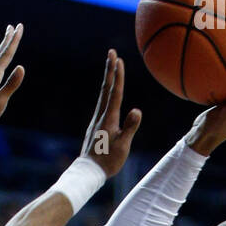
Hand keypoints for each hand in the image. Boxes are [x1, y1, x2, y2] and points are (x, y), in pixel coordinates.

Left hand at [81, 50, 140, 176]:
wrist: (88, 173)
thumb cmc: (107, 162)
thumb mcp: (122, 146)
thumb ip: (130, 127)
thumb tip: (137, 110)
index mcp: (108, 119)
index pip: (115, 93)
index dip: (117, 76)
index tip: (118, 59)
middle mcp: (100, 116)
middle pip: (106, 89)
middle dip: (110, 70)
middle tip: (111, 52)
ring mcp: (96, 121)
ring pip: (103, 96)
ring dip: (107, 80)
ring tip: (110, 67)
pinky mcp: (95, 127)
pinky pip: (102, 105)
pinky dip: (106, 93)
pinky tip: (107, 94)